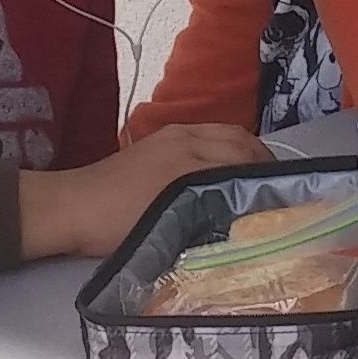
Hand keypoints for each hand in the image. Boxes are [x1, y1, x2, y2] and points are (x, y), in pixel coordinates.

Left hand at [25, 122, 271, 257]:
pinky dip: (228, 148)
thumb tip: (246, 213)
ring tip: (259, 180)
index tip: (287, 196)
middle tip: (280, 190)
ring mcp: (172, 137)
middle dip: (265, 162)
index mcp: (188, 158)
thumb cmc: (114, 222)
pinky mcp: (161, 140)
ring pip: (225, 136)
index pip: (244, 159)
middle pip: (240, 142)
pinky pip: (208, 135)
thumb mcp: (166, 223)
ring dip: (248, 153)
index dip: (269, 176)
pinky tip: (228, 170)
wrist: (69, 208)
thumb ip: (208, 210)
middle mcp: (184, 139)